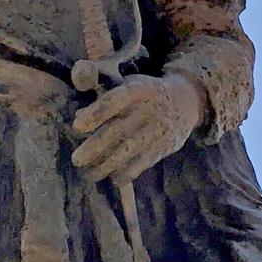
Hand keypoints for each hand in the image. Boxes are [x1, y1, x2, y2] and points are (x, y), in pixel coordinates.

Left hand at [71, 72, 203, 183]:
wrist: (185, 101)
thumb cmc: (144, 93)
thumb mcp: (126, 83)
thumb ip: (101, 96)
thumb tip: (78, 115)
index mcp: (136, 88)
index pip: (114, 100)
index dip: (96, 113)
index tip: (77, 126)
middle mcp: (148, 108)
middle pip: (118, 130)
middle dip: (95, 147)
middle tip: (76, 160)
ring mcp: (158, 129)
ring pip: (128, 151)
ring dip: (105, 165)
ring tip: (88, 173)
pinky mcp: (164, 147)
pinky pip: (142, 164)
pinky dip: (125, 174)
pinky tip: (111, 177)